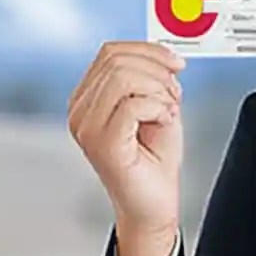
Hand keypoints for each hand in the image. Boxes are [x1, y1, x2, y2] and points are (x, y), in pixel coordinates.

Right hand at [68, 40, 185, 234]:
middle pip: (117, 61)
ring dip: (159, 90)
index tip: (176, 64)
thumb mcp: (156, 107)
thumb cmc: (154, 160)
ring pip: (124, 78)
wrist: (153, 204)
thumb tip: (163, 56)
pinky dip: (159, 108)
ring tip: (168, 112)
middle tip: (174, 95)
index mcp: (88, 98)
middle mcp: (80, 110)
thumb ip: (153, 79)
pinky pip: (134, 105)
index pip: (110, 52)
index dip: (149, 51)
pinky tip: (164, 123)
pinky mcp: (102, 143)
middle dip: (157, 72)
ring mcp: (86, 127)